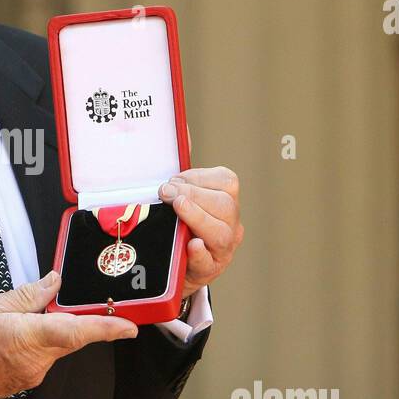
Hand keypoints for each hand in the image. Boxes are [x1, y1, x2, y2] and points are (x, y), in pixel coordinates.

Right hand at [0, 270, 138, 398]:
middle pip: (71, 336)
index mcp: (27, 337)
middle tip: (70, 301)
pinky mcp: (27, 379)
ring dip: (52, 328)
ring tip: (20, 317)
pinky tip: (18, 332)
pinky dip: (40, 340)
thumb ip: (27, 295)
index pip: (76, 332)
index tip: (130, 326)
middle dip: (76, 318)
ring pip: (58, 345)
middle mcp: (36, 361)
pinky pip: (45, 354)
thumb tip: (54, 283)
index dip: (106, 328)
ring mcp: (33, 373)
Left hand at [158, 165, 243, 297]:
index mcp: (227, 201)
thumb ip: (184, 170)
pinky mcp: (209, 269)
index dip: (198, 178)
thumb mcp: (183, 196)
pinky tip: (191, 244)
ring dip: (197, 217)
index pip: (226, 181)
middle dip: (193, 195)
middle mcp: (231, 224)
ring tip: (176, 208)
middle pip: (225, 205)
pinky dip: (199, 252)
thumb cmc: (180, 224)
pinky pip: (208, 262)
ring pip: (221, 233)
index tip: (174, 180)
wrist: (178, 265)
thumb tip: (183, 129)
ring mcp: (223, 249)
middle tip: (166, 193)